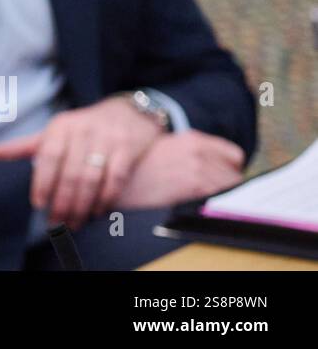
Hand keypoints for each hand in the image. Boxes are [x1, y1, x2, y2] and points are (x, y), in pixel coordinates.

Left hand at [0, 96, 165, 229]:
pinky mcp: (127, 149)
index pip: (48, 156)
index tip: (38, 204)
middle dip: (62, 202)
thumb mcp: (53, 132)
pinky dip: (105, 198)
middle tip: (56, 223)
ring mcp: (106, 139)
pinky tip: (97, 212)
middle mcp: (82, 131)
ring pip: (92, 178)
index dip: (42, 181)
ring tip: (74, 223)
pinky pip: (115, 178)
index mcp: (60, 127)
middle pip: (70, 172)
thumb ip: (25, 146)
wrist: (127, 113)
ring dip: (82, 205)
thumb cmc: (81, 128)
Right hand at [113, 131, 244, 209]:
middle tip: (208, 198)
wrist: (114, 179)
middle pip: (234, 175)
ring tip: (201, 205)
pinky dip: (216, 206)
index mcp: (192, 139)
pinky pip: (223, 198)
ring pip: (232, 188)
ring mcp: (198, 165)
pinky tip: (197, 209)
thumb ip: (189, 155)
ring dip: (222, 199)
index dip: (229, 171)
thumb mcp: (164, 152)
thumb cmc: (136, 171)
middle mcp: (198, 149)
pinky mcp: (195, 184)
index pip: (234, 156)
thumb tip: (213, 172)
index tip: (220, 182)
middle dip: (226, 188)